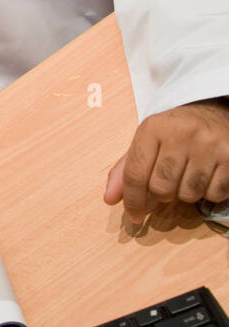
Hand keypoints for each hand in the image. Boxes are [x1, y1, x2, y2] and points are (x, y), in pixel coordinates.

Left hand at [104, 99, 228, 222]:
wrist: (216, 111)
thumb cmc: (176, 132)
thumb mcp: (147, 141)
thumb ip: (126, 169)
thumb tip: (110, 199)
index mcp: (153, 128)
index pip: (135, 174)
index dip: (132, 201)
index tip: (135, 216)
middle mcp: (181, 133)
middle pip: (161, 189)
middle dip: (162, 195)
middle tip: (168, 185)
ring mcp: (209, 144)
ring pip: (188, 195)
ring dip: (186, 194)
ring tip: (189, 176)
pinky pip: (214, 194)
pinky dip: (209, 193)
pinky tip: (208, 175)